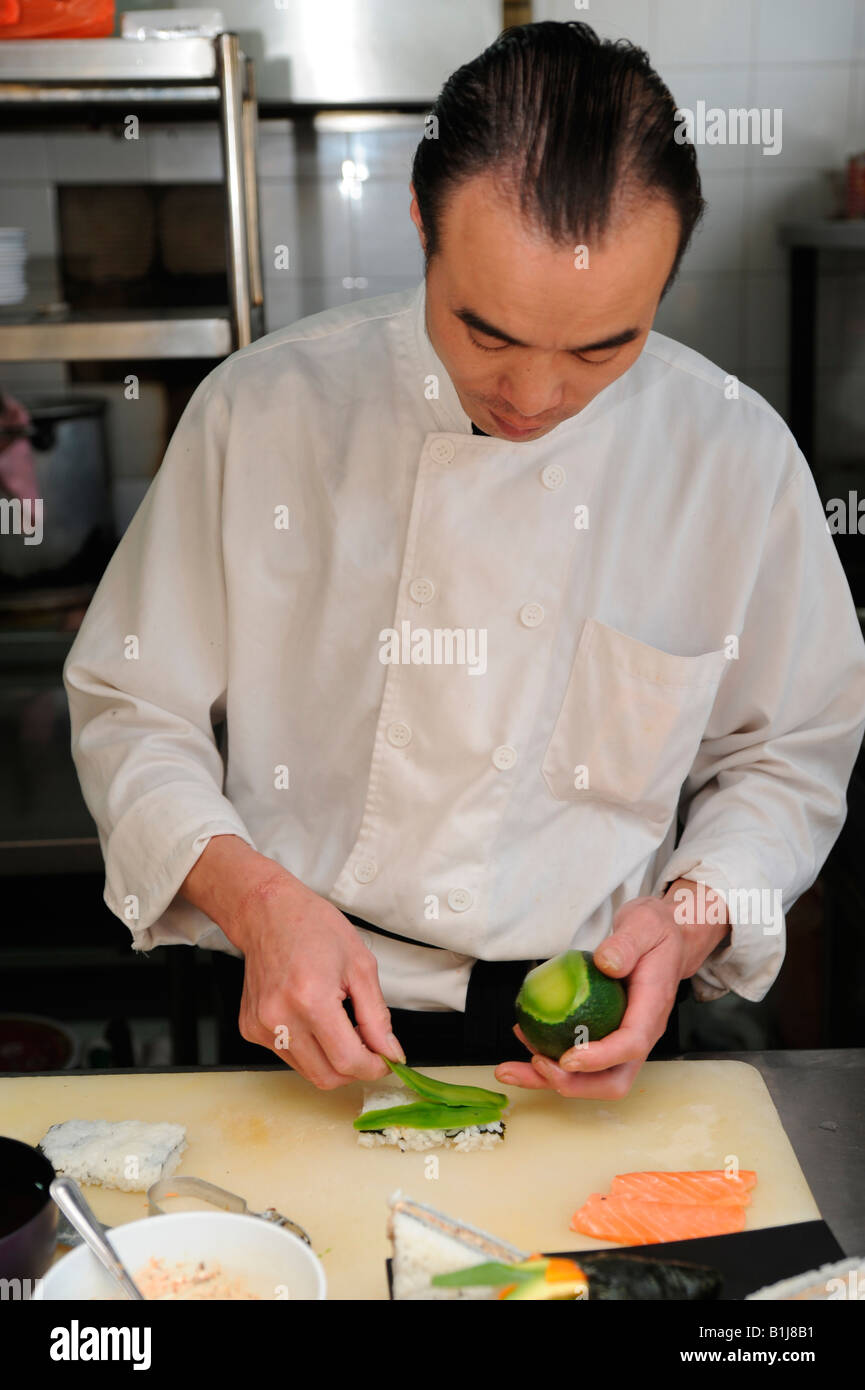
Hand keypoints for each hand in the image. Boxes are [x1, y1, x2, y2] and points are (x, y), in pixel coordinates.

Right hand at [231, 873, 404, 1087]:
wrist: (268, 913)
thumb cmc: (313, 928)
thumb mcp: (361, 966)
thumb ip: (377, 1016)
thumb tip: (390, 1052)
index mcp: (310, 999)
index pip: (348, 1061)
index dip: (374, 1067)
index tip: (386, 1060)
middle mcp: (280, 1018)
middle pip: (327, 1076)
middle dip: (356, 1069)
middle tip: (369, 1045)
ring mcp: (261, 1027)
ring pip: (308, 1072)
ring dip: (333, 1060)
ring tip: (342, 1027)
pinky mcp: (250, 1029)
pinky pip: (289, 1057)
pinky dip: (311, 1049)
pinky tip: (315, 1020)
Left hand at [494, 881, 728, 1099]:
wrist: (666, 938)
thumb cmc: (655, 933)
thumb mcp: (643, 927)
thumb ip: (626, 944)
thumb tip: (606, 963)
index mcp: (651, 1010)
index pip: (631, 1045)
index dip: (600, 1058)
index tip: (568, 1057)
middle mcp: (639, 1034)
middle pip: (612, 1080)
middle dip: (572, 1084)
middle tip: (534, 1064)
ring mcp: (622, 1040)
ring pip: (591, 1078)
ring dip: (550, 1079)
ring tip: (511, 1068)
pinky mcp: (605, 1035)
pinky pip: (579, 1060)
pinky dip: (548, 1059)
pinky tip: (523, 1038)